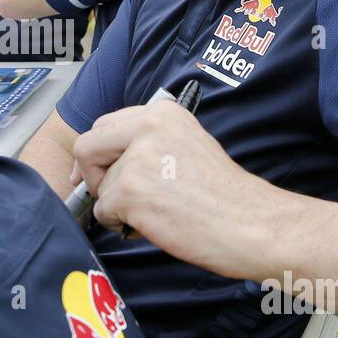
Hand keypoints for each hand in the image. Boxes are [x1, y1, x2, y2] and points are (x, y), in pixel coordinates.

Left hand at [71, 101, 287, 278]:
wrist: (250, 223)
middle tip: (115, 197)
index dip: (98, 153)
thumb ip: (148, 143)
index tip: (98, 171)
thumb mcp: (186, 145)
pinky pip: (102, 212)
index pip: (105, 124)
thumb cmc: (224, 195)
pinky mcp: (130, 191)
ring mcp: (136, 158)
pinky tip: (154, 224)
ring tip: (157, 213)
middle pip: (87, 147)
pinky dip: (121, 225)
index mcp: (162, 113)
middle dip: (94, 175)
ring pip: (99, 186)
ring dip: (119, 206)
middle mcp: (147, 127)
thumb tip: (105, 159)